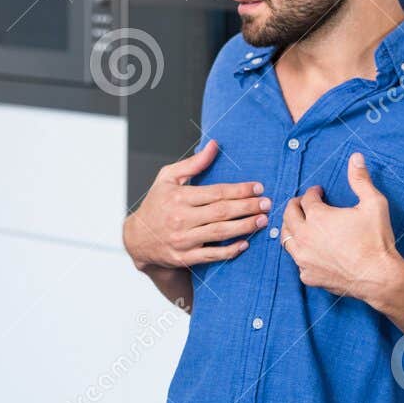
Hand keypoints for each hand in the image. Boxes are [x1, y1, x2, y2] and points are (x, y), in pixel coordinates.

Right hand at [122, 139, 270, 270]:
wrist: (137, 239)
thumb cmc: (155, 204)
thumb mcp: (167, 178)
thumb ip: (193, 163)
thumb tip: (214, 145)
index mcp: (178, 197)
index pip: (216, 192)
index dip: (240, 190)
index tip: (258, 187)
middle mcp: (180, 218)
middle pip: (221, 212)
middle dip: (247, 207)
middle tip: (266, 204)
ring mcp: (182, 240)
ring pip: (219, 233)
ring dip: (244, 227)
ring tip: (261, 221)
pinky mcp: (184, 257)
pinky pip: (211, 255)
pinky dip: (229, 251)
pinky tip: (244, 244)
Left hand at [281, 151, 403, 300]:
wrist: (378, 276)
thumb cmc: (376, 240)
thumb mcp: (373, 204)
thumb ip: (360, 180)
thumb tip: (355, 157)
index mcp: (317, 216)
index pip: (306, 199)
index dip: (313, 193)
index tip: (319, 192)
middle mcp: (304, 236)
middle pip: (288, 215)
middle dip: (295, 206)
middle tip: (303, 204)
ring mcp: (303, 257)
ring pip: (286, 238)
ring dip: (291, 228)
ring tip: (300, 224)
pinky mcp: (307, 275)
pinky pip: (296, 260)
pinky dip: (300, 252)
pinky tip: (308, 250)